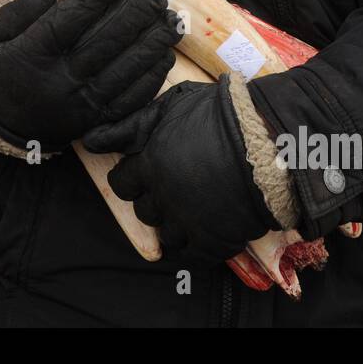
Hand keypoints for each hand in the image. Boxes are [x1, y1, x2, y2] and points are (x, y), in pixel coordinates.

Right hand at [0, 0, 181, 151]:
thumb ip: (20, 10)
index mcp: (32, 53)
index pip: (71, 16)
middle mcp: (60, 78)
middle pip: (107, 39)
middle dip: (136, 10)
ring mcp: (82, 102)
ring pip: (126, 67)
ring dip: (153, 40)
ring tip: (169, 17)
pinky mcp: (97, 120)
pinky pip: (132, 98)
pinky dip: (152, 74)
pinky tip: (164, 53)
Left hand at [82, 73, 281, 264]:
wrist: (272, 139)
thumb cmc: (221, 114)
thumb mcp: (171, 106)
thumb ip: (130, 125)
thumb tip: (90, 140)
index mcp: (149, 164)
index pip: (121, 184)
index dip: (133, 177)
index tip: (149, 172)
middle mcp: (162, 196)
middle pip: (143, 211)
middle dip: (155, 199)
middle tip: (177, 186)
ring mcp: (188, 222)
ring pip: (167, 236)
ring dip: (176, 224)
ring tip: (196, 206)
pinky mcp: (214, 241)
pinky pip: (194, 257)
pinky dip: (198, 247)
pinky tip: (209, 229)